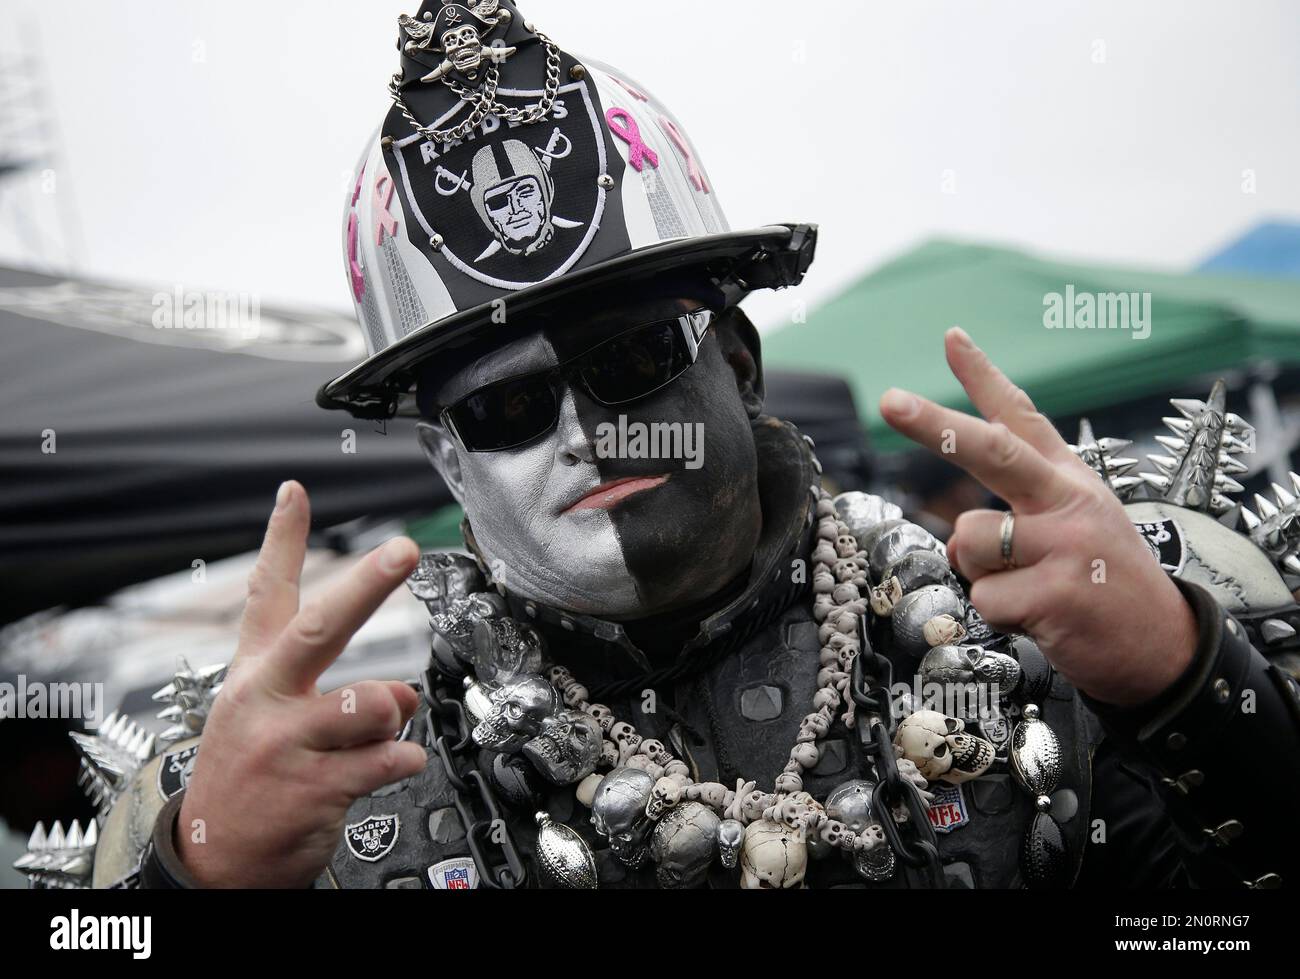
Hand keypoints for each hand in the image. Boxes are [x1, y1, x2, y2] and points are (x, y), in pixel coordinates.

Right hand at [176, 481, 426, 886]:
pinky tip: (376, 771)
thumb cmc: (251, 774)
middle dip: (369, 584)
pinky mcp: (315, 787)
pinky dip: (401, 762)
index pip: (265, 595)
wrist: (213, 858)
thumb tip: (393, 673)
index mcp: (253, 673)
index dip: (281, 540)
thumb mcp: (259, 712)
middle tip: (403, 550)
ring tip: (369, 738)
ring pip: (378, 702)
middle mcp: (267, 699)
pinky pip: (393, 756)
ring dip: (393, 718)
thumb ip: (320, 677)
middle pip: (323, 628)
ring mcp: (288, 744)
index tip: (294, 493)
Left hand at [879, 328, 1197, 707]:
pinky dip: (1002, 613)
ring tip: (1033, 587)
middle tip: (890, 401)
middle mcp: (1067, 500)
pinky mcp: (1058, 592)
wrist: (1163, 646)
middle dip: (934, 425)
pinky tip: (1043, 615)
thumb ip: (1013, 517)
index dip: (983, 376)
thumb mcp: (1076, 526)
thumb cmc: (1105, 583)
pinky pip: (985, 596)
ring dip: (985, 574)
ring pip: (970, 542)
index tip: (952, 337)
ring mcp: (1065, 544)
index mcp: (1068, 479)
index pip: (1022, 417)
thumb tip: (956, 535)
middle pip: (990, 451)